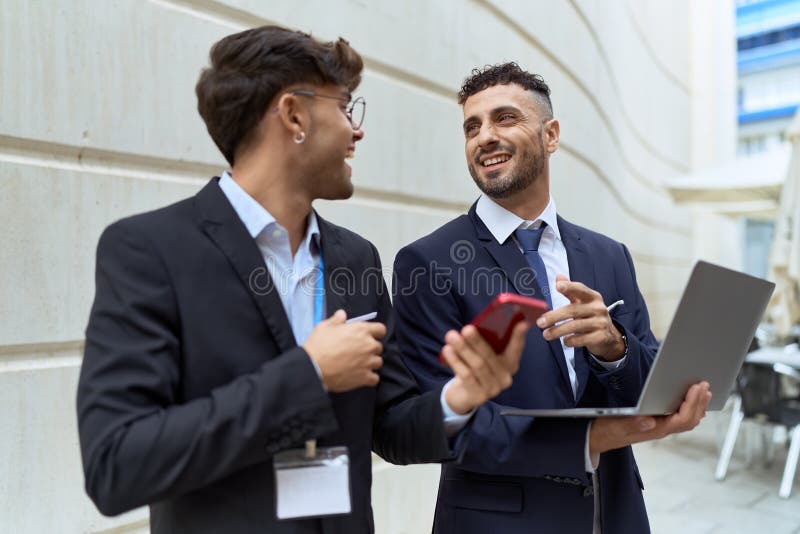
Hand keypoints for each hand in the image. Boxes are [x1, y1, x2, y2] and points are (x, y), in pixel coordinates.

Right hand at [302, 309, 385, 391]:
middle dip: (370, 349)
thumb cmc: (318, 346)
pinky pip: (375, 378)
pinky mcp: (364, 377)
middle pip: (378, 347)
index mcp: (361, 330)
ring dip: (370, 363)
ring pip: (378, 362)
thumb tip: (342, 314)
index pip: (380, 329)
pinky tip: (360, 376)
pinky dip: (369, 378)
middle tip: (358, 351)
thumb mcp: (324, 327)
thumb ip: (336, 320)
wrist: (313, 367)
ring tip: (358, 364)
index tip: (370, 335)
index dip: (375, 332)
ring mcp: (368, 362)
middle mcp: (368, 345)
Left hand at [441, 321, 529, 414]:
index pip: (516, 349)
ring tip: (451, 336)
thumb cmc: (474, 369)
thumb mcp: (482, 356)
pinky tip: (447, 350)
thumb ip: (484, 343)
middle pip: (491, 356)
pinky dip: (456, 361)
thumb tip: (473, 327)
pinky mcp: (479, 396)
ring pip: (477, 365)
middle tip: (467, 329)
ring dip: (463, 349)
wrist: (463, 395)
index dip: (519, 337)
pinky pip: (466, 376)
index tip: (522, 323)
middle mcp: (505, 377)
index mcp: (510, 364)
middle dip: (477, 341)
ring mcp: (493, 389)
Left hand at [536, 274, 624, 360]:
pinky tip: (564, 341)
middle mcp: (598, 308)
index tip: (557, 286)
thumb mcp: (582, 302)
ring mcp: (601, 323)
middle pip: (573, 310)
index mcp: (593, 297)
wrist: (608, 335)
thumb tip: (558, 277)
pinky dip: (570, 340)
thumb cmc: (589, 315)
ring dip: (558, 331)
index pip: (580, 290)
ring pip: (575, 326)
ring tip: (545, 335)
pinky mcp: (601, 337)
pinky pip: (582, 339)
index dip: (569, 287)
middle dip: (554, 316)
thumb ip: (570, 290)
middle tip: (540, 322)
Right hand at [589, 381, 711, 454]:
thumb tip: (650, 421)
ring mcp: (660, 428)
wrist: (598, 439)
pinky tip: (691, 400)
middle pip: (689, 420)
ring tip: (704, 391)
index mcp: (654, 430)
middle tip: (705, 385)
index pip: (682, 419)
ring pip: (687, 421)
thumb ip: (631, 424)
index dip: (692, 403)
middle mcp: (661, 430)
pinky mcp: (656, 424)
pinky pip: (680, 418)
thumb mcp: (614, 426)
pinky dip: (690, 408)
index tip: (697, 387)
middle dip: (700, 403)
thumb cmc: (606, 431)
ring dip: (698, 406)